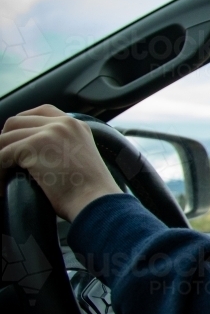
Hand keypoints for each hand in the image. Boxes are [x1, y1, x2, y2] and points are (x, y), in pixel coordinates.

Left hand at [1, 105, 121, 221]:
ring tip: (2, 176)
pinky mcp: (35, 145)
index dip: (23, 125)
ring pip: (5, 138)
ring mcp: (49, 132)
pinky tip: (2, 185)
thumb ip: (64, 146)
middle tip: (4, 162)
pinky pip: (2, 155)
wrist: (95, 201)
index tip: (14, 141)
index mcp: (76, 125)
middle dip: (5, 141)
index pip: (41, 112)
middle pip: (17, 121)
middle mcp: (63, 123)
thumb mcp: (81, 158)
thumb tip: (36, 153)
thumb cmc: (89, 191)